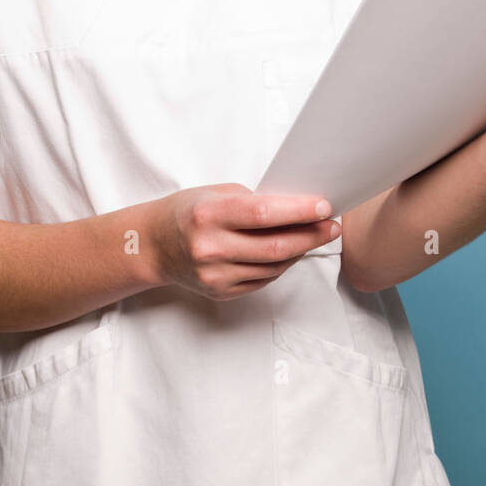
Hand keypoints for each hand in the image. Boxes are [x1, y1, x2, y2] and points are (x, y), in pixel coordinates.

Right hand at [146, 183, 341, 300]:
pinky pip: (263, 280)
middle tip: (332, 226)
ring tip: (316, 236)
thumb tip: (298, 207)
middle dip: (310, 235)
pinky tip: (292, 252)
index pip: (263, 214)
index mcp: (209, 215)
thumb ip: (252, 201)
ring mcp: (215, 275)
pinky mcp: (221, 292)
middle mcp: (211, 248)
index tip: (324, 206)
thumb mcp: (215, 194)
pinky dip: (282, 265)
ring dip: (300, 251)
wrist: (153, 244)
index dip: (298, 211)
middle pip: (274, 246)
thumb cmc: (188, 211)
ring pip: (273, 267)